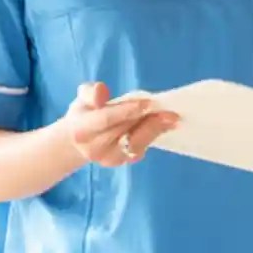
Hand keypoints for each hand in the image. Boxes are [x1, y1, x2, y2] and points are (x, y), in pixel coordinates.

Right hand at [62, 82, 178, 166]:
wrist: (80, 141)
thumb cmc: (84, 114)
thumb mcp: (83, 98)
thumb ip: (90, 92)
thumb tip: (101, 91)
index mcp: (81, 130)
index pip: (106, 120)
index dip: (127, 111)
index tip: (148, 102)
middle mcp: (94, 149)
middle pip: (124, 133)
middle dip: (147, 120)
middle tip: (169, 110)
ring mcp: (109, 158)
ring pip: (136, 145)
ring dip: (155, 130)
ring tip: (171, 118)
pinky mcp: (123, 162)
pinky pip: (141, 149)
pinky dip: (154, 135)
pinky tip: (167, 125)